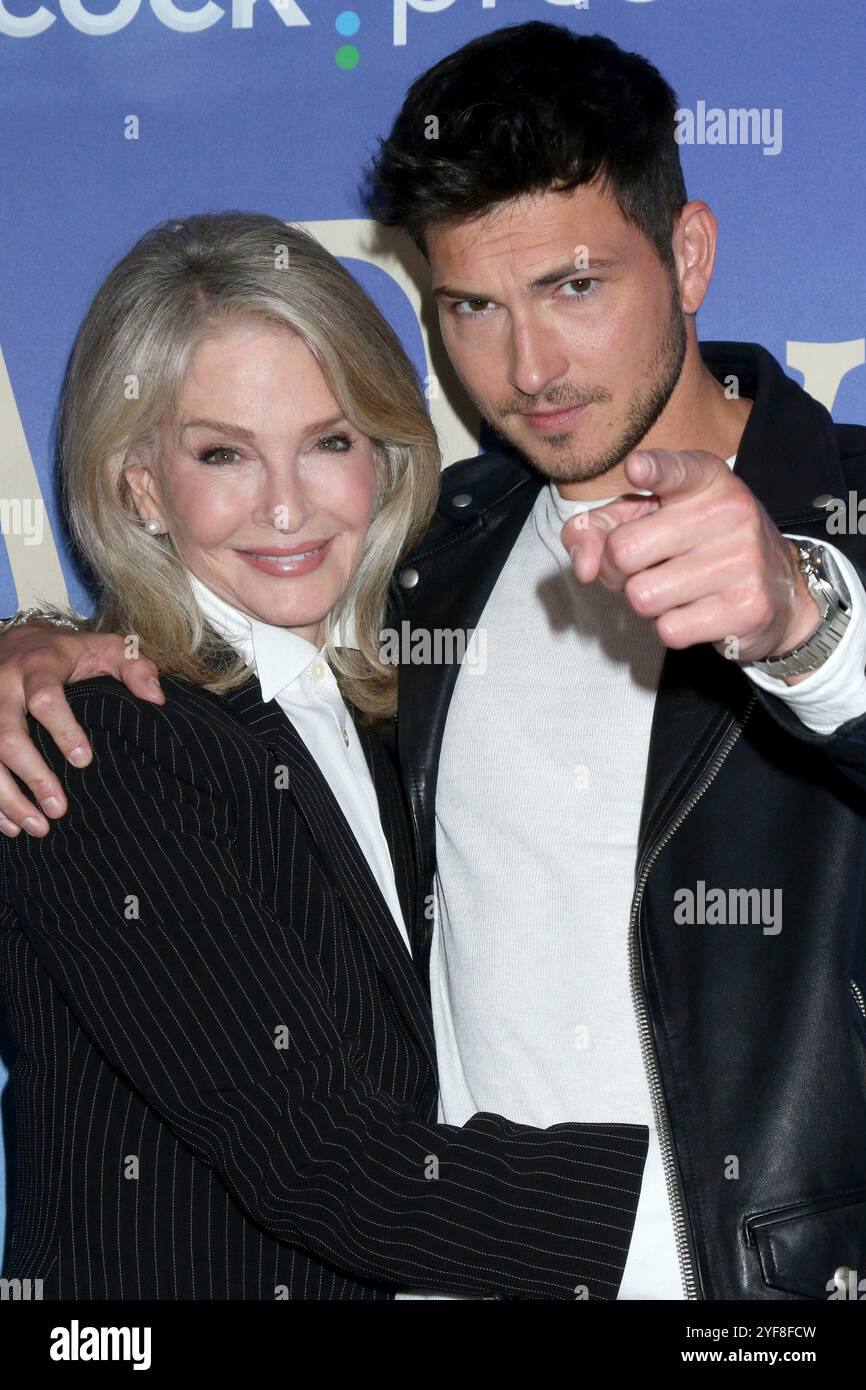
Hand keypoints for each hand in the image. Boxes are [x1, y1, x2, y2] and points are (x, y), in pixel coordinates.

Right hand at [0, 622, 162, 835]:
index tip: (84, 760)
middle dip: (33, 776)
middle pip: (7, 735)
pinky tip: (10, 825)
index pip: (45, 698)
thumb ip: (135, 666)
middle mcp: (2, 686)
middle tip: (59, 809)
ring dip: (8, 798)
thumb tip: (156, 699)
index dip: (62, 730)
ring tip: (37, 827)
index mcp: (38, 666)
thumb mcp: (105, 647)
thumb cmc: (68, 651)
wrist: (17, 640)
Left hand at [561, 448, 821, 670]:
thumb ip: (599, 529)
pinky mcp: (747, 606)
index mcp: (705, 479)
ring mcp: (743, 559)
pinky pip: (669, 629)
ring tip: (677, 589)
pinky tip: (698, 611)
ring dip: (647, 601)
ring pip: (642, 596)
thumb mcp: (648, 521)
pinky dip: (672, 627)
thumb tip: (584, 566)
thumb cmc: (696, 548)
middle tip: (645, 568)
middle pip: (624, 550)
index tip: (635, 468)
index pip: (675, 470)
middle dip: (617, 570)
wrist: (780, 592)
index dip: (652, 470)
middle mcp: (729, 510)